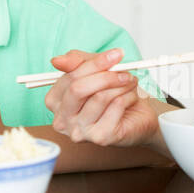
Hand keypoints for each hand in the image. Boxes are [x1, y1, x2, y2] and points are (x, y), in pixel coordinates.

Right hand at [45, 49, 159, 147]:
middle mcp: (62, 120)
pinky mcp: (100, 138)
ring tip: (130, 82)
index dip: (94, 64)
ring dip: (121, 85)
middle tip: (125, 69)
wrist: (137, 116)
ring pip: (100, 97)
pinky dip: (128, 97)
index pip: (69, 78)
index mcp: (55, 101)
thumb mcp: (93, 70)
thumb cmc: (112, 92)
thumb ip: (75, 62)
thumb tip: (56, 60)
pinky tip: (130, 98)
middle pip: (78, 88)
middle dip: (106, 75)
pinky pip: (115, 107)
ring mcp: (80, 132)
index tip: (115, 55)